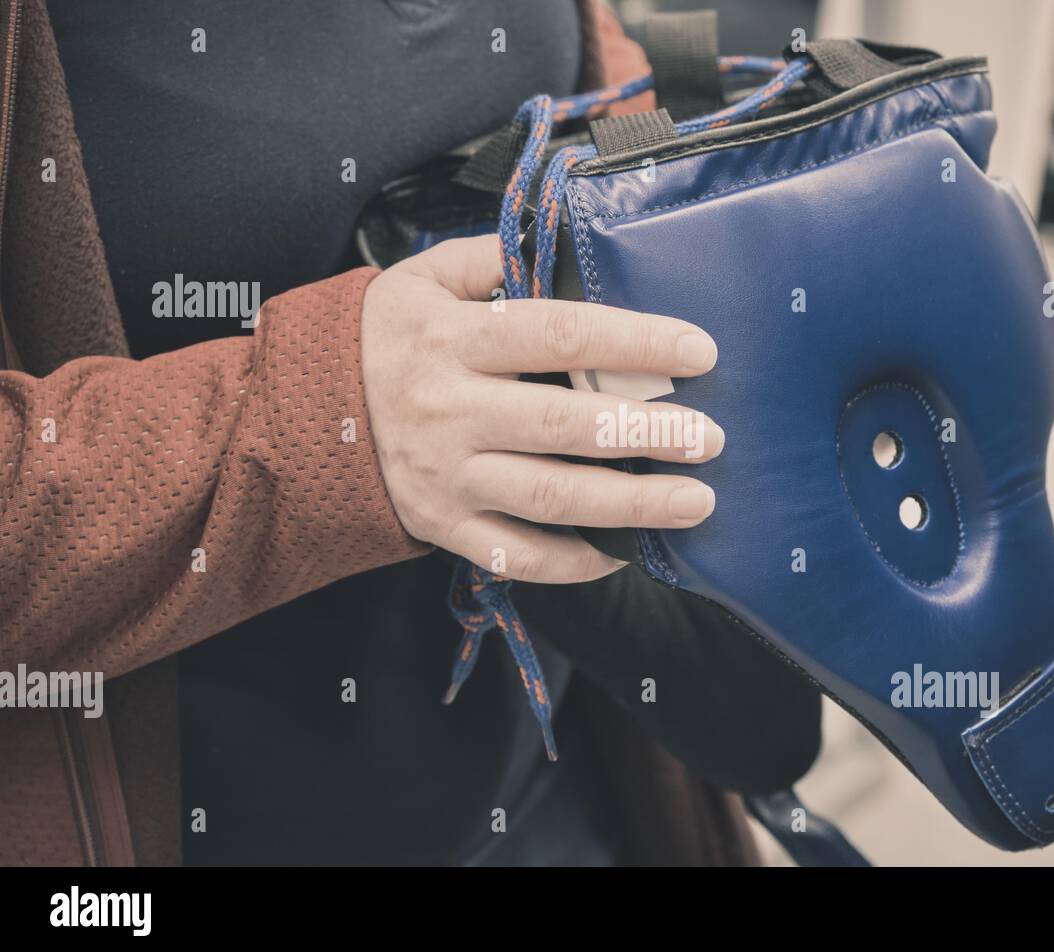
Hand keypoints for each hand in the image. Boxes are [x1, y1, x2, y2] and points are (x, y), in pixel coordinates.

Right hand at [360, 234, 724, 583]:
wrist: (300, 414)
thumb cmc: (382, 339)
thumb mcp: (419, 279)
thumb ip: (489, 260)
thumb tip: (564, 245)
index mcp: (453, 339)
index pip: (560, 334)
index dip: (635, 344)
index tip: (699, 352)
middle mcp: (450, 410)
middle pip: (563, 425)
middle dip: (646, 433)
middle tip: (711, 439)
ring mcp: (446, 475)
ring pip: (549, 496)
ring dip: (630, 505)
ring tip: (695, 501)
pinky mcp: (442, 525)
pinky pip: (515, 553)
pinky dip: (573, 561)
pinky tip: (623, 552)